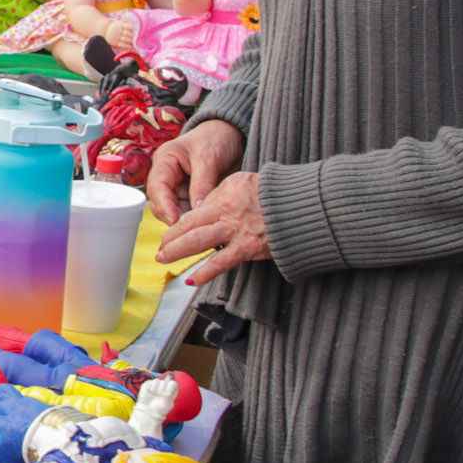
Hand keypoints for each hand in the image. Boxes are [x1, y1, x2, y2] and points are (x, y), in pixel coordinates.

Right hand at [145, 117, 242, 225]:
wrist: (232, 134)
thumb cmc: (216, 137)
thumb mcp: (209, 157)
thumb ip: (202, 183)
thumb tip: (197, 209)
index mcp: (165, 160)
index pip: (157, 187)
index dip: (164, 206)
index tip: (176, 221)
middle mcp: (167, 175)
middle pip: (161, 202)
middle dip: (173, 216)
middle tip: (191, 227)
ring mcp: (178, 186)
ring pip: (173, 210)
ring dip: (185, 219)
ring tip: (200, 225)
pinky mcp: (190, 194)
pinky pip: (187, 210)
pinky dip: (194, 217)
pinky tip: (205, 221)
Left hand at [156, 169, 268, 285]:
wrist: (303, 206)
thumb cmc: (275, 193)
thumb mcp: (243, 182)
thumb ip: (222, 195)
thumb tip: (205, 208)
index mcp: (224, 196)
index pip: (193, 212)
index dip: (178, 224)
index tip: (169, 232)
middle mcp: (226, 212)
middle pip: (189, 227)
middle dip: (171, 239)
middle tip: (159, 249)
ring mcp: (236, 232)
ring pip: (198, 243)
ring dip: (178, 252)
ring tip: (164, 259)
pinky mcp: (247, 248)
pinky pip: (221, 263)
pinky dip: (205, 273)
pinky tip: (192, 280)